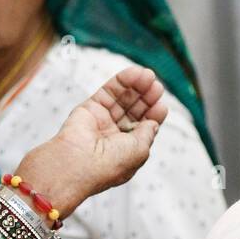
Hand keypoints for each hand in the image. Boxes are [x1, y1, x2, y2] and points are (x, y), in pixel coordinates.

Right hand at [19, 65, 167, 217]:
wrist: (78, 163)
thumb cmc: (108, 165)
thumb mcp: (139, 151)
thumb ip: (148, 133)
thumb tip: (154, 123)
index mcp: (125, 151)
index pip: (142, 129)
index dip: (152, 116)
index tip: (161, 105)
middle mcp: (113, 136)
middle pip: (133, 112)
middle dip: (146, 99)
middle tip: (157, 87)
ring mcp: (102, 121)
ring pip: (122, 99)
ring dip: (137, 87)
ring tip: (149, 76)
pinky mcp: (90, 108)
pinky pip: (109, 91)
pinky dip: (122, 81)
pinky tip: (135, 73)